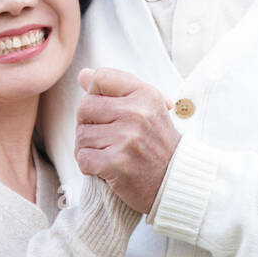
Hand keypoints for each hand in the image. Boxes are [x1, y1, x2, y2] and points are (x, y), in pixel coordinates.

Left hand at [74, 67, 179, 213]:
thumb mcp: (147, 108)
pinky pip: (83, 158)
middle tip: (104, 137)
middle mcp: (137, 113)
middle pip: (85, 107)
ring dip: (88, 148)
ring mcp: (127, 138)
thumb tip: (83, 75)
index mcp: (145, 94)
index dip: (95, 93)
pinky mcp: (117, 163)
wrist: (176, 181)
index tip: (105, 110)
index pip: (101, 78)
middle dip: (87, 124)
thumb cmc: (158, 144)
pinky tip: (105, 168)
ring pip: (81, 135)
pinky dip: (89, 166)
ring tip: (108, 154)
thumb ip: (116, 89)